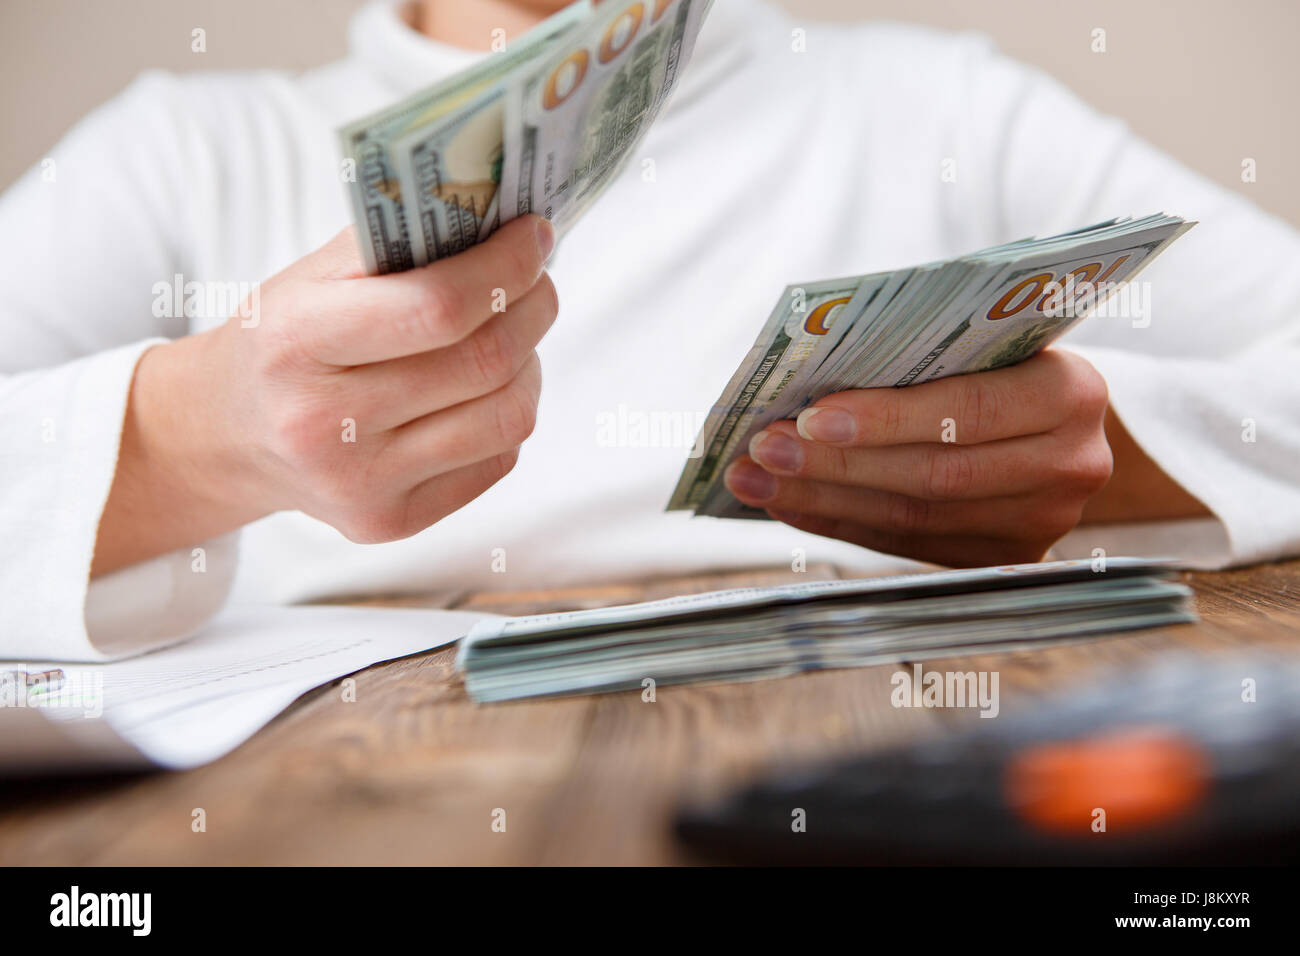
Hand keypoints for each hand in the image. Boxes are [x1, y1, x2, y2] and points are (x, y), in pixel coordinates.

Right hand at [94, 215, 557, 571]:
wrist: (229, 435)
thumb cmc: (285, 339)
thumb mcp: (311, 276)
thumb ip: (396, 242)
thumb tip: (501, 220)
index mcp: (297, 342)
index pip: (439, 309)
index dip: (506, 268)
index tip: (537, 237)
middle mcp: (324, 424)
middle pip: (484, 363)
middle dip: (532, 308)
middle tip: (539, 281)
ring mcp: (360, 483)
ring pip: (506, 418)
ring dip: (530, 364)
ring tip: (515, 335)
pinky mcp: (391, 520)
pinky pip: (497, 460)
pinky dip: (507, 413)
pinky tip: (485, 389)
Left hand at [723, 349, 1113, 566]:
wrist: (1063, 426)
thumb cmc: (1006, 364)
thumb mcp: (989, 342)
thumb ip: (930, 354)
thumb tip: (810, 374)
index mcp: (1072, 392)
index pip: (970, 409)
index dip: (888, 418)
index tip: (811, 417)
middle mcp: (1071, 465)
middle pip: (935, 474)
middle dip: (837, 464)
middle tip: (763, 449)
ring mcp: (1041, 522)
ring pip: (914, 519)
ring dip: (823, 498)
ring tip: (755, 478)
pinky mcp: (1005, 558)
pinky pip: (907, 544)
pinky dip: (840, 522)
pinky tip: (789, 502)